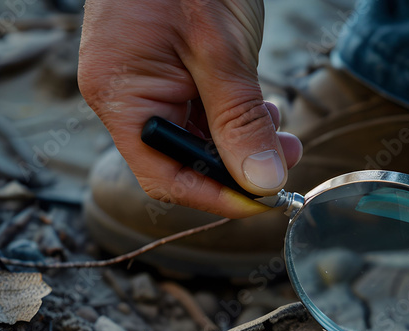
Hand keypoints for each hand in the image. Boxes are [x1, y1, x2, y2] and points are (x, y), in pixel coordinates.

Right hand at [78, 0, 302, 217]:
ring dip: (243, 143)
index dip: (216, 196)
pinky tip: (262, 108)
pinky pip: (202, 113)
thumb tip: (262, 182)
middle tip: (287, 158)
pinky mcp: (169, 72)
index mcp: (121, 95)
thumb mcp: (221, 51)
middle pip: (184, 162)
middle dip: (239, 167)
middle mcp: (127, 96)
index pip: (164, 177)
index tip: (264, 201)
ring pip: (199, 139)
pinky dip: (235, 118)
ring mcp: (147, 84)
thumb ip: (239, 120)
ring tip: (280, 128)